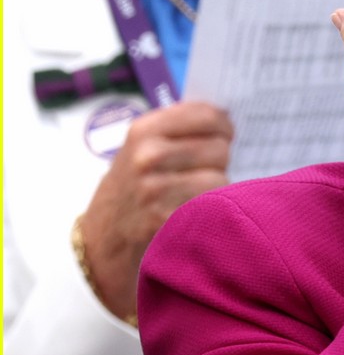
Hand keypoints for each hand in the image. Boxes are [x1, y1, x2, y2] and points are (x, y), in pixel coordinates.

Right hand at [82, 101, 232, 319]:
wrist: (103, 239)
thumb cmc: (133, 187)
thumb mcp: (143, 148)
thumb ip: (180, 130)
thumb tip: (228, 118)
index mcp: (144, 130)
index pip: (208, 115)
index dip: (224, 126)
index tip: (224, 134)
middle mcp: (148, 156)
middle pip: (220, 148)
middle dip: (220, 160)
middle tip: (206, 170)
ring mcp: (155, 189)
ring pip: (221, 178)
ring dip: (218, 188)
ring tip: (198, 193)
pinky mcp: (165, 219)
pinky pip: (212, 206)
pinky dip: (212, 208)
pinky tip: (196, 211)